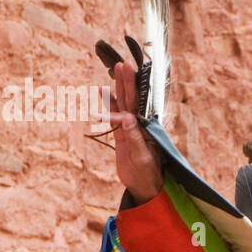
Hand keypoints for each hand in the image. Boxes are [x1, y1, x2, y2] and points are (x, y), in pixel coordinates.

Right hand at [96, 60, 162, 203]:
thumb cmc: (147, 174)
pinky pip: (115, 116)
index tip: (125, 82)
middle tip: (124, 65)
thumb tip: (129, 119)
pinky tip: (104, 92)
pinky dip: (109, 104)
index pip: (137, 107)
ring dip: (120, 88)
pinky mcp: (122, 135)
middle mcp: (139, 125)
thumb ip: (135, 138)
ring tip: (117, 70)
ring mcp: (131, 128)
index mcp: (146, 128)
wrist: (144, 186)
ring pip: (124, 104)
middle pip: (133, 99)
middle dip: (128, 82)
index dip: (131, 92)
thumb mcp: (142, 158)